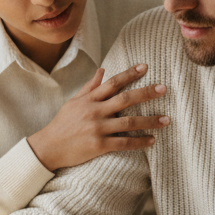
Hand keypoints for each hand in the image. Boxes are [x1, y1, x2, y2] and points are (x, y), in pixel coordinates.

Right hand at [27, 64, 168, 170]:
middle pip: (125, 99)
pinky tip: (152, 140)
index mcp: (89, 99)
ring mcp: (97, 129)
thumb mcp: (74, 102)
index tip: (146, 67)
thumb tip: (102, 70)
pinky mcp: (98, 146)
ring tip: (166, 119)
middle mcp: (94, 112)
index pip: (113, 83)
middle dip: (146, 93)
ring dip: (150, 121)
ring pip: (129, 123)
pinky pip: (124, 143)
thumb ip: (90, 87)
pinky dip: (139, 142)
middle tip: (164, 89)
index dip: (130, 74)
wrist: (48, 147)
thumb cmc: (62, 123)